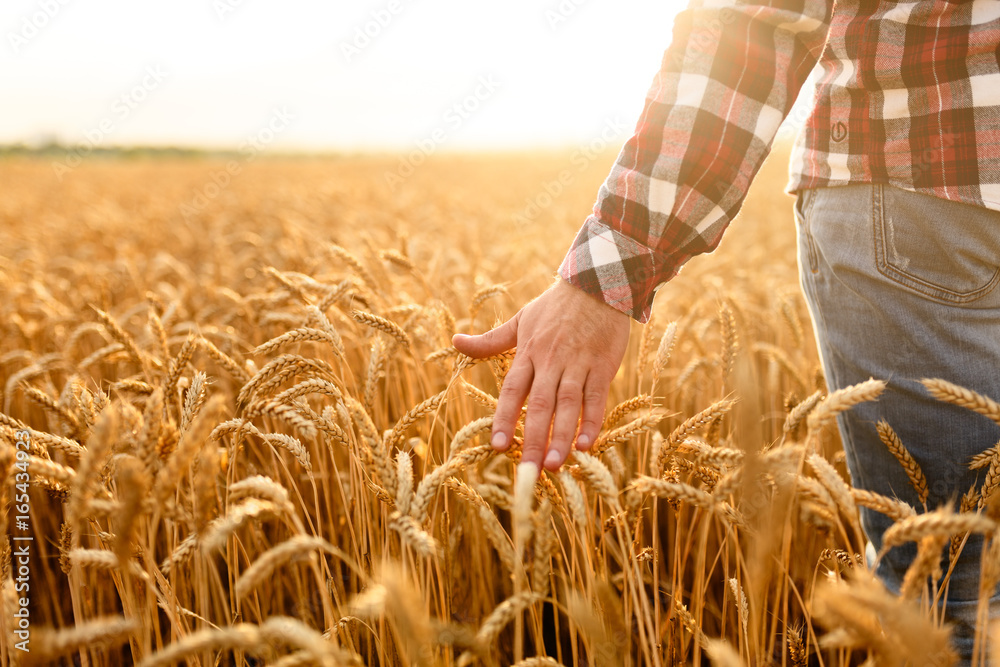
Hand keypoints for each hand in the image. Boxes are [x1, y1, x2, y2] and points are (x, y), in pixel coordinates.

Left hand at [452, 279, 630, 471]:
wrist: (597, 284)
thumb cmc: (555, 306)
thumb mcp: (520, 320)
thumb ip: (490, 339)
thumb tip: (455, 341)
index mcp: (528, 352)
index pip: (513, 390)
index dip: (505, 418)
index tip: (498, 446)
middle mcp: (551, 361)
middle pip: (540, 405)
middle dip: (533, 439)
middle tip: (528, 472)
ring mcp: (578, 364)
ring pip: (568, 405)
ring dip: (561, 436)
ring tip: (554, 465)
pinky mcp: (603, 365)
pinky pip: (597, 398)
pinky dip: (592, 421)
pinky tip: (585, 445)